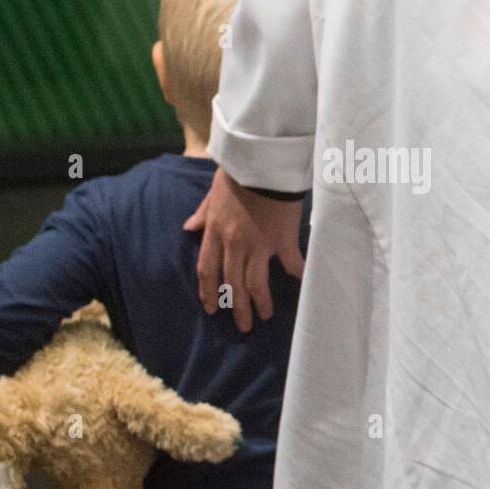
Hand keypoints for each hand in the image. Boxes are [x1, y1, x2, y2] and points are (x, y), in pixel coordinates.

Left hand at [183, 168, 304, 330]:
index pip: (207, 269)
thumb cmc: (238, 174)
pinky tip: (301, 282)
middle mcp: (233, 244)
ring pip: (255, 283)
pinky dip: (297, 273)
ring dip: (260, 302)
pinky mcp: (281, 240)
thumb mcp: (213, 192)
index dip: (208, 291)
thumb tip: (188, 228)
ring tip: (264, 315)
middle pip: (231, 284)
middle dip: (236, 307)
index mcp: (215, 232)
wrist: (262, 163)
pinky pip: (290, 263)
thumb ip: (202, 213)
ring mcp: (258, 244)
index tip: (212, 308)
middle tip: (243, 325)